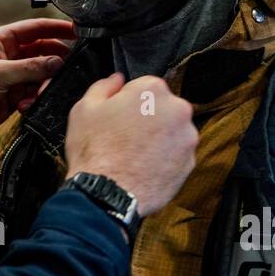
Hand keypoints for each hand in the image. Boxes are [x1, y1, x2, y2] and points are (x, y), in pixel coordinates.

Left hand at [0, 19, 74, 142]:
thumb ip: (30, 68)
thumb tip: (56, 62)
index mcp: (0, 40)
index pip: (34, 28)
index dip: (55, 28)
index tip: (75, 30)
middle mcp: (8, 55)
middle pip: (42, 51)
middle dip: (54, 59)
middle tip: (67, 65)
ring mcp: (12, 75)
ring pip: (41, 74)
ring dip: (43, 83)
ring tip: (40, 91)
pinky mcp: (13, 94)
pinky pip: (34, 92)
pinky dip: (34, 98)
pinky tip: (25, 104)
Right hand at [64, 73, 196, 217]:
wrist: (106, 195)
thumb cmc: (94, 151)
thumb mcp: (84, 109)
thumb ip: (103, 87)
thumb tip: (116, 79)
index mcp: (152, 90)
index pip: (145, 86)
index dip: (128, 101)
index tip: (118, 116)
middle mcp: (177, 109)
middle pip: (162, 107)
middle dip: (147, 118)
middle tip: (124, 136)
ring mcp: (187, 138)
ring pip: (172, 131)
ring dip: (158, 138)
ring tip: (133, 155)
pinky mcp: (190, 163)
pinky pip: (176, 154)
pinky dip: (164, 159)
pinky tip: (144, 167)